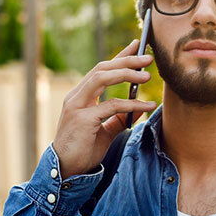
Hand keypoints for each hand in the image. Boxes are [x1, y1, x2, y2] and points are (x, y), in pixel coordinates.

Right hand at [52, 39, 156, 177]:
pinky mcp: (83, 119)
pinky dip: (131, 103)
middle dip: (126, 60)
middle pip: (102, 68)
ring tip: (147, 75)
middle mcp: (76, 96)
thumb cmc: (83, 149)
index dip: (120, 56)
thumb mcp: (105, 130)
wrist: (66, 170)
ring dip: (127, 73)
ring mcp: (77, 106)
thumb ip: (119, 117)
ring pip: (102, 78)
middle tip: (148, 57)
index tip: (138, 45)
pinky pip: (111, 106)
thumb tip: (139, 107)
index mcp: (81, 96)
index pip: (101, 69)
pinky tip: (146, 105)